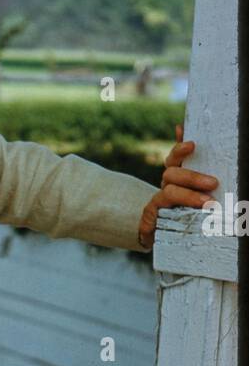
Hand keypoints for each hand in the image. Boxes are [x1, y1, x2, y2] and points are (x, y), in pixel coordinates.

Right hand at [138, 124, 218, 248]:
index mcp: (176, 177)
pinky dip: (173, 211)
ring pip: (168, 192)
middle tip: (213, 183)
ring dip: (188, 196)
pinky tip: (190, 213)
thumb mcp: (199, 187)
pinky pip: (159, 210)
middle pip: (171, 174)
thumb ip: (195, 164)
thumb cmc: (188, 209)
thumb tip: (184, 130)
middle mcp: (165, 186)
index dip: (179, 150)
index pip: (174, 158)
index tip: (192, 145)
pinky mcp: (151, 217)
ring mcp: (158, 201)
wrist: (165, 235)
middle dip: (191, 177)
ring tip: (208, 203)